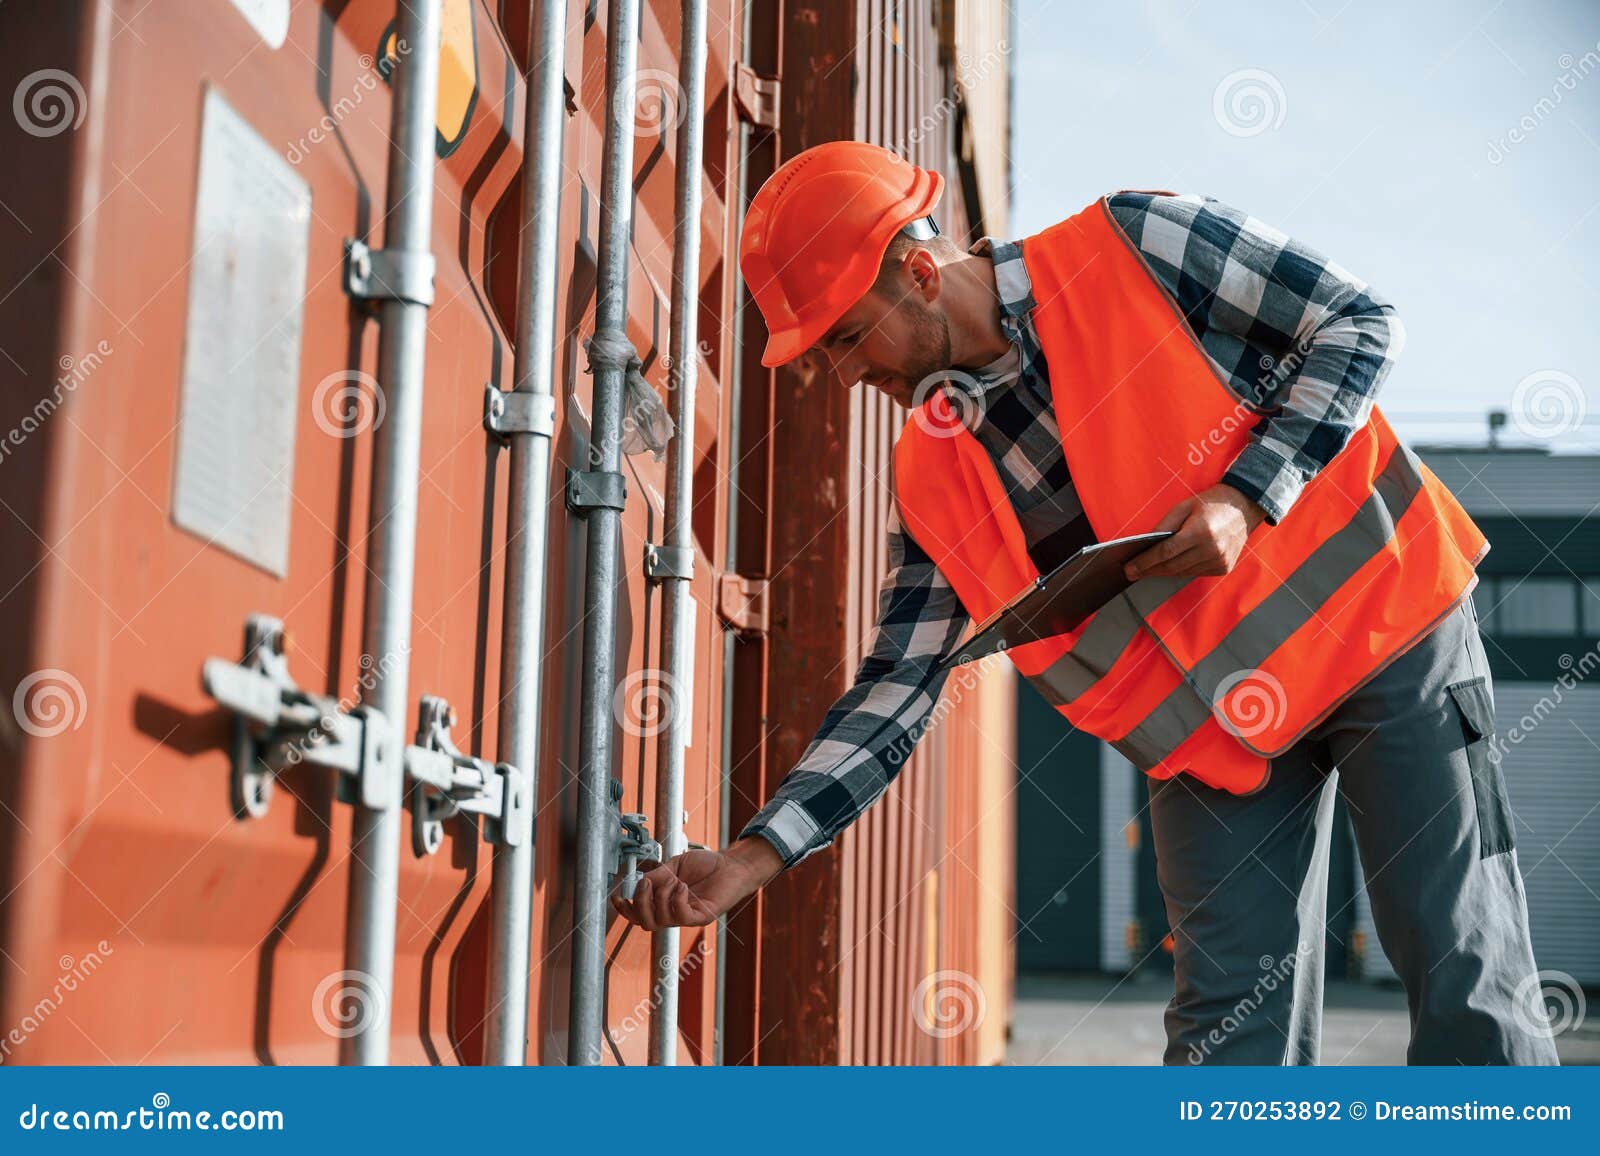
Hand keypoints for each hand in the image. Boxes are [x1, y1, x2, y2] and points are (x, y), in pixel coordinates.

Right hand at [610, 837, 783, 929]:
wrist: (731, 864)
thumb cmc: (705, 865)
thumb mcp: (674, 866)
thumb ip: (657, 875)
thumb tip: (638, 882)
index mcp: (664, 902)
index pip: (639, 915)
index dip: (626, 910)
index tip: (618, 897)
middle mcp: (673, 913)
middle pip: (645, 923)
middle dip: (640, 904)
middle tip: (646, 883)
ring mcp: (687, 917)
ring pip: (660, 920)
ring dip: (661, 897)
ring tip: (673, 880)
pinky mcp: (701, 917)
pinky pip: (680, 916)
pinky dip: (676, 900)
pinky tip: (682, 886)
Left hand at [1123, 484, 1266, 580]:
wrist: (1244, 507)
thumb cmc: (1211, 503)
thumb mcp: (1184, 507)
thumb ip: (1164, 526)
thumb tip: (1145, 544)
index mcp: (1201, 532)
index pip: (1166, 552)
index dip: (1145, 562)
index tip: (1129, 568)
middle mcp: (1212, 549)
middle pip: (1172, 566)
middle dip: (1149, 570)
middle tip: (1131, 573)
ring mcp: (1220, 561)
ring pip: (1182, 572)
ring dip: (1163, 572)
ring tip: (1146, 571)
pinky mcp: (1224, 568)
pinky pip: (1195, 573)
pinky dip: (1180, 571)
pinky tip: (1169, 567)